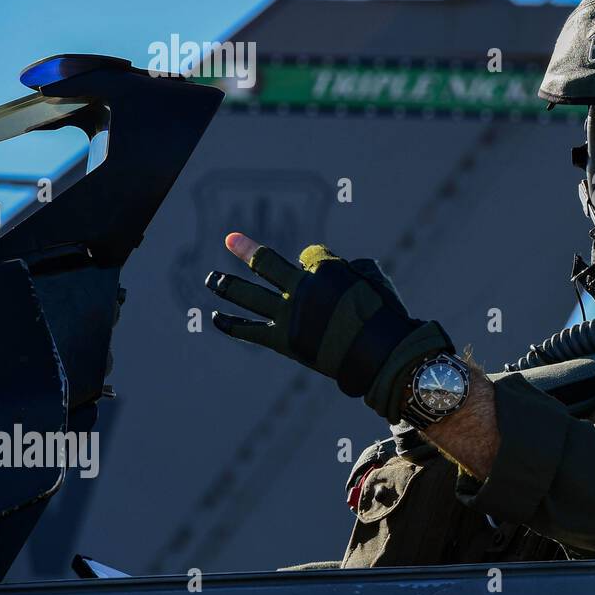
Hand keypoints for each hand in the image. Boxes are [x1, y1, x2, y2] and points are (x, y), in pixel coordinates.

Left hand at [206, 232, 452, 421]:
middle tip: (229, 241)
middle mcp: (301, 287)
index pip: (310, 255)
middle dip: (246, 251)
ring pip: (249, 295)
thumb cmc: (384, 314)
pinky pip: (250, 330)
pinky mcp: (282, 340)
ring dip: (227, 286)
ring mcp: (288, 314)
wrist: (381, 353)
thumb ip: (350, 268)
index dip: (316, 260)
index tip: (322, 269)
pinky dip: (232, 324)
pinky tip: (215, 317)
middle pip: (265, 264)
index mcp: (325, 268)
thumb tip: (331, 269)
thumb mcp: (373, 279)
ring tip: (210, 279)